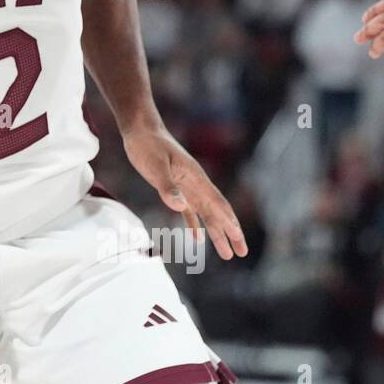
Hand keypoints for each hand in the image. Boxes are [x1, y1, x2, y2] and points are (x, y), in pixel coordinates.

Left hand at [122, 124, 246, 260]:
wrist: (141, 130)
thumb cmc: (148, 145)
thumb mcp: (156, 166)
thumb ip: (168, 186)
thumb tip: (181, 207)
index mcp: (196, 178)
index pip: (217, 203)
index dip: (228, 221)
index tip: (239, 238)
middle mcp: (196, 183)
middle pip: (217, 212)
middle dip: (230, 233)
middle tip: (242, 253)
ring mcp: (186, 186)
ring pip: (206, 214)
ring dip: (216, 233)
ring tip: (226, 253)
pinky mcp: (175, 187)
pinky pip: (189, 210)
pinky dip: (195, 224)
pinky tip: (198, 238)